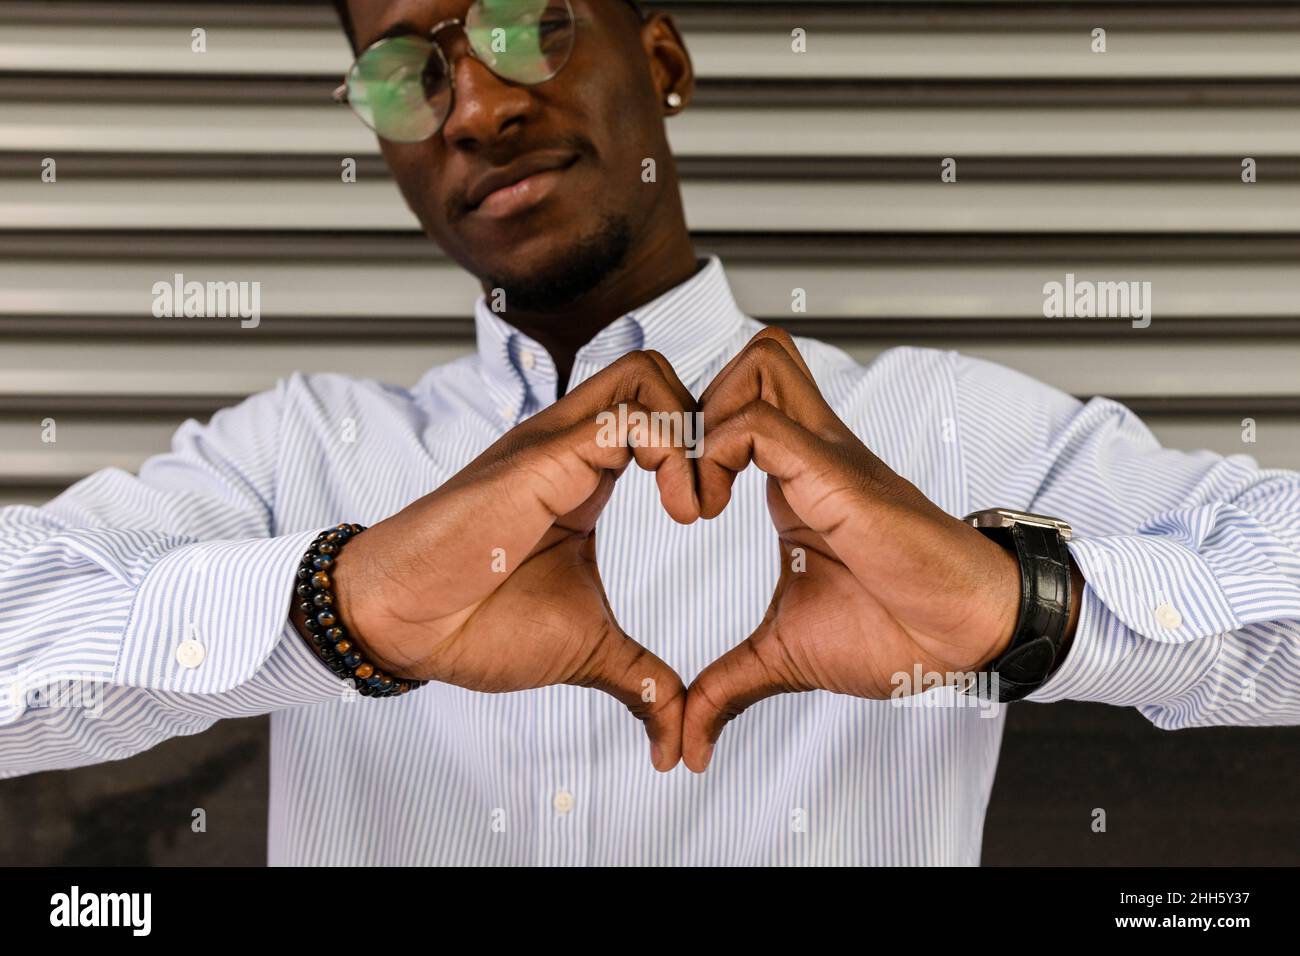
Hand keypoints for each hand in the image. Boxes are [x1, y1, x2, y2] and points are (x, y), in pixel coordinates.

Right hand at [318, 351, 700, 771]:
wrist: (401, 626)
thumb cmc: (477, 625)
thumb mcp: (587, 649)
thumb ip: (640, 677)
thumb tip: (675, 733)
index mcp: (585, 474)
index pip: (658, 413)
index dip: (703, 451)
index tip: (712, 515)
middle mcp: (571, 446)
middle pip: (656, 374)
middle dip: (708, 424)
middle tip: (714, 499)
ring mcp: (555, 444)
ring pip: (646, 375)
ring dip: (692, 432)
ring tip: (695, 508)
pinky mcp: (542, 459)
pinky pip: (626, 418)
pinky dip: (671, 453)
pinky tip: (679, 514)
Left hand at [681, 329, 1025, 771]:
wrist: (965, 637)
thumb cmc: (895, 632)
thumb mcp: (785, 656)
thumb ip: (728, 685)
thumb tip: (687, 741)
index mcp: (797, 480)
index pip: (739, 404)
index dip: (690, 438)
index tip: (673, 507)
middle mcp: (812, 453)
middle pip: (751, 361)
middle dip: (697, 405)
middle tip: (678, 480)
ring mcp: (827, 457)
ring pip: (757, 366)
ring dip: (708, 419)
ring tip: (696, 495)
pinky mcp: (837, 475)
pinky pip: (762, 424)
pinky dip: (719, 452)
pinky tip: (710, 510)